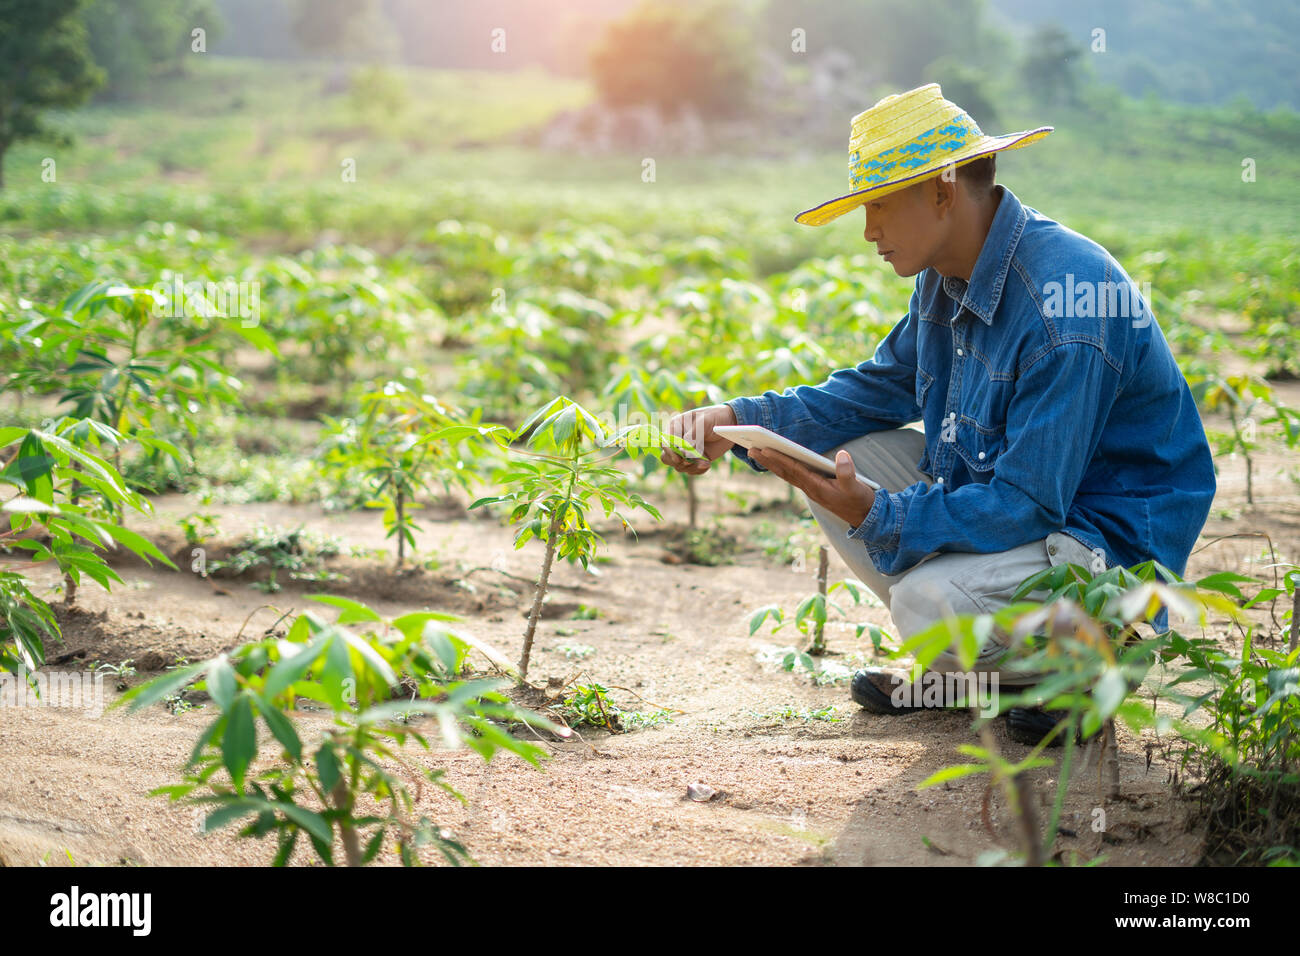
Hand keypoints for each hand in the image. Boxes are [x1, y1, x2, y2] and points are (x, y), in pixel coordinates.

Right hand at [660, 403, 738, 475]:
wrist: (731, 424)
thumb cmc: (715, 417)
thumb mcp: (704, 422)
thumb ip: (692, 436)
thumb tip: (683, 450)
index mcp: (676, 427)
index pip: (665, 442)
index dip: (670, 451)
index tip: (680, 456)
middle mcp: (678, 440)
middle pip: (666, 457)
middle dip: (677, 462)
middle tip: (688, 462)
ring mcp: (686, 451)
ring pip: (678, 466)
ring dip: (690, 467)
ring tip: (705, 463)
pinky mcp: (695, 459)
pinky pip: (691, 470)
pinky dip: (698, 470)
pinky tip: (708, 464)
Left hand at [749, 446, 876, 526]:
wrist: (865, 517)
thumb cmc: (859, 501)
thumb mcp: (856, 487)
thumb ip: (848, 473)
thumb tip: (841, 455)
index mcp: (817, 487)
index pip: (794, 470)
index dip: (779, 459)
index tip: (764, 449)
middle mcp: (810, 489)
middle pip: (785, 472)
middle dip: (768, 460)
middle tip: (750, 449)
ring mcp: (811, 489)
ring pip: (787, 474)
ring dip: (771, 464)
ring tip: (756, 453)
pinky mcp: (815, 488)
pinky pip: (794, 476)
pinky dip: (783, 467)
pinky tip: (776, 461)